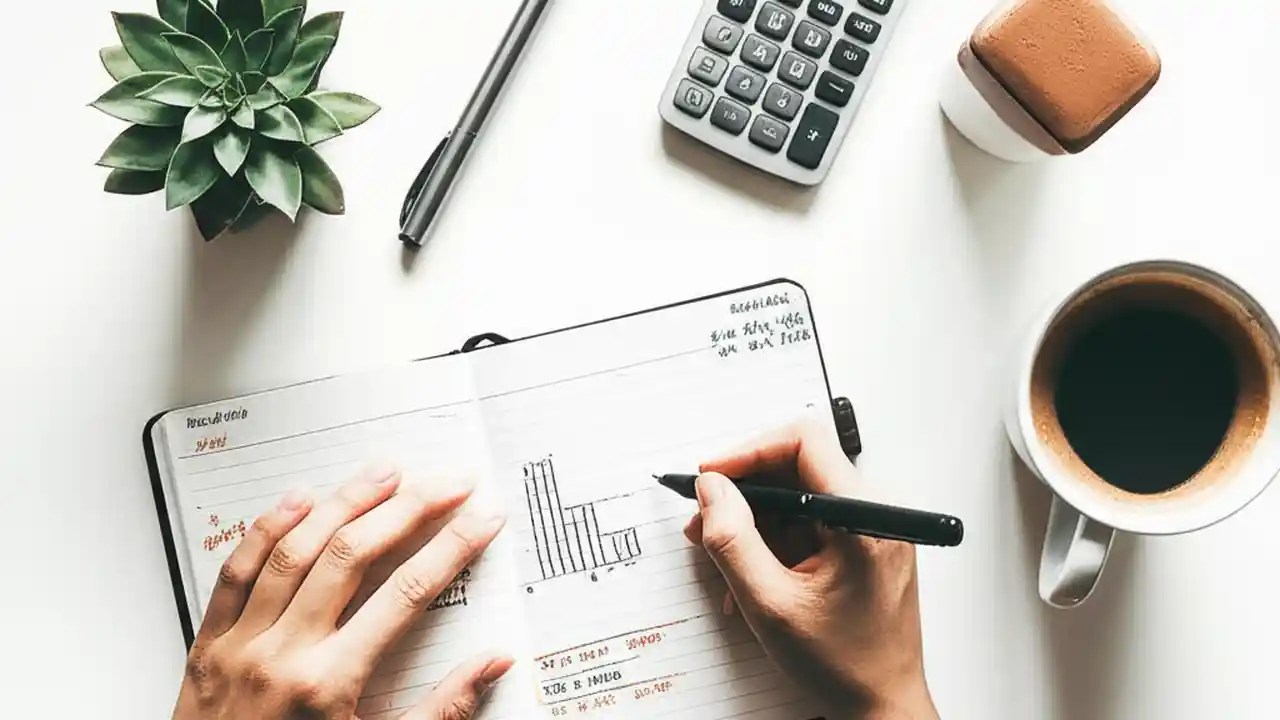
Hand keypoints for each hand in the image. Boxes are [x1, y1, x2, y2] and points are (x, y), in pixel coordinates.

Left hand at [174, 465, 509, 719]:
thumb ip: (441, 710)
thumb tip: (495, 663)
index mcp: (331, 685)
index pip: (406, 594)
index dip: (452, 548)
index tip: (483, 518)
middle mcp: (284, 655)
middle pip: (353, 556)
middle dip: (408, 509)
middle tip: (448, 482)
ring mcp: (241, 644)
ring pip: (295, 550)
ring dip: (344, 502)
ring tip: (386, 471)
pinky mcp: (208, 645)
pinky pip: (235, 572)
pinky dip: (266, 529)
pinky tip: (298, 499)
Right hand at [684, 420, 938, 719]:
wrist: (881, 708)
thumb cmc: (844, 666)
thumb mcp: (770, 604)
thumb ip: (734, 541)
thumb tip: (711, 489)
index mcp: (863, 519)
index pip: (804, 442)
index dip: (749, 452)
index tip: (712, 475)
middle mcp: (874, 515)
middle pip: (796, 469)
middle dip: (743, 495)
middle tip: (705, 523)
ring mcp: (870, 530)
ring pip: (797, 499)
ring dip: (753, 525)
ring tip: (724, 562)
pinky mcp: (862, 547)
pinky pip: (808, 525)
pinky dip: (773, 544)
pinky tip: (752, 577)